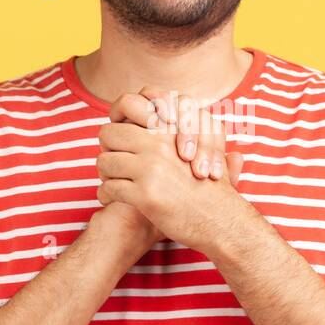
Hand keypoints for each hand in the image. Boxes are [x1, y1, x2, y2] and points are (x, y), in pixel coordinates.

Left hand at [95, 102, 246, 251]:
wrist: (220, 220)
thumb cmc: (209, 187)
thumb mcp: (203, 146)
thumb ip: (179, 130)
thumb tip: (160, 114)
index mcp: (170, 128)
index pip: (128, 103)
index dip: (117, 119)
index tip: (118, 137)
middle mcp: (159, 143)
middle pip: (108, 133)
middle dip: (106, 149)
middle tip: (111, 162)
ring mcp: (151, 168)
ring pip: (104, 161)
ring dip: (104, 174)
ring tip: (112, 182)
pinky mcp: (145, 194)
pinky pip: (109, 188)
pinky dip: (105, 195)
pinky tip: (111, 200)